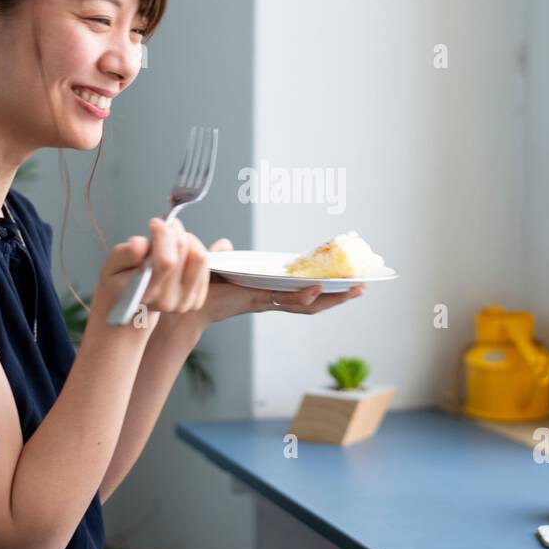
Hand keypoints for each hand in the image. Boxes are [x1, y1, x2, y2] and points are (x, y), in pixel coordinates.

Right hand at [98, 216, 210, 317]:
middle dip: (175, 232)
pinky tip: (180, 252)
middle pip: (185, 253)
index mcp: (145, 293)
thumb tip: (139, 244)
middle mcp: (168, 301)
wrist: (132, 303)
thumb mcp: (113, 264)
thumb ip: (125, 253)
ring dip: (187, 240)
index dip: (164, 235)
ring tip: (172, 239)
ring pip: (200, 257)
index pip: (166, 262)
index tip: (155, 223)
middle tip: (164, 226)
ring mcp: (185, 303)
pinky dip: (193, 250)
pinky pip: (205, 265)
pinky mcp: (197, 300)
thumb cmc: (121, 279)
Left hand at [190, 238, 366, 323]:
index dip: (326, 286)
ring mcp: (268, 302)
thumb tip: (225, 244)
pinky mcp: (259, 302)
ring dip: (333, 298)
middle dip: (340, 296)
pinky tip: (320, 289)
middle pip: (314, 301)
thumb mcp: (217, 265)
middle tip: (365, 285)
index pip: (303, 289)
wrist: (183, 301)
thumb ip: (224, 255)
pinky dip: (305, 297)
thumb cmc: (200, 286)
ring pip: (307, 304)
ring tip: (355, 289)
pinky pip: (287, 302)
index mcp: (268, 290)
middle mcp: (272, 298)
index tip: (348, 277)